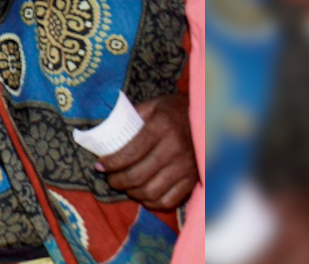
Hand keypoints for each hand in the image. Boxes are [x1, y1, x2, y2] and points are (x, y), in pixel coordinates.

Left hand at [97, 92, 197, 209]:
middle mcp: (175, 148)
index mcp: (161, 127)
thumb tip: (106, 131)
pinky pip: (170, 200)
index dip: (112, 162)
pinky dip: (153, 202)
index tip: (99, 165)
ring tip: (124, 187)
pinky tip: (143, 195)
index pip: (131, 151)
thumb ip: (131, 116)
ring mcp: (186, 166)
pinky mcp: (193, 179)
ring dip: (133, 193)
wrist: (209, 117)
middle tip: (109, 179)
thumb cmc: (174, 110)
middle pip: (139, 175)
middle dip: (118, 181)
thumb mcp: (153, 105)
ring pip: (153, 191)